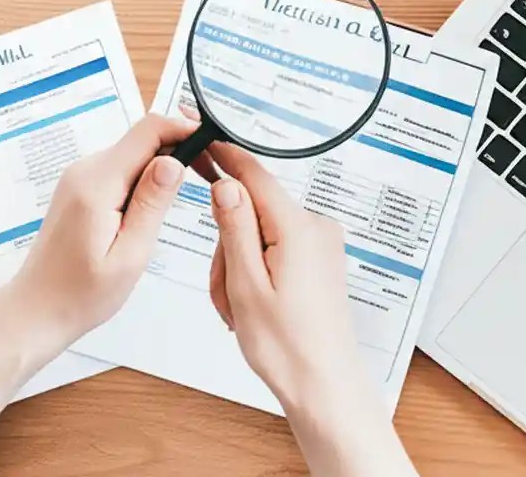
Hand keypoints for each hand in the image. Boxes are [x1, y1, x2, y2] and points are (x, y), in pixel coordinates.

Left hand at [6, 115, 193, 351]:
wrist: (37, 310)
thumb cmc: (82, 294)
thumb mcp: (130, 255)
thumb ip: (152, 204)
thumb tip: (173, 160)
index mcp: (97, 185)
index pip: (148, 131)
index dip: (184, 128)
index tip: (213, 143)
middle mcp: (85, 171)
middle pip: (143, 138)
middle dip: (180, 147)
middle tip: (211, 174)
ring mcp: (81, 177)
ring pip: (135, 152)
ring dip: (164, 164)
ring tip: (188, 194)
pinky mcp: (82, 188)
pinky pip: (122, 168)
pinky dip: (147, 177)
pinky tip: (158, 204)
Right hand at [204, 142, 364, 409]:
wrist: (324, 383)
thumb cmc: (288, 347)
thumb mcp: (246, 285)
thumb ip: (235, 229)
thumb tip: (227, 184)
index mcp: (299, 229)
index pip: (255, 177)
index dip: (225, 159)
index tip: (202, 143)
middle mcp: (317, 229)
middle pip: (252, 213)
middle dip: (228, 249)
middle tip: (226, 294)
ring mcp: (321, 245)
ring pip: (259, 236)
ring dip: (239, 268)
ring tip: (240, 310)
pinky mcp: (320, 260)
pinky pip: (275, 250)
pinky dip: (256, 273)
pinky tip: (253, 307)